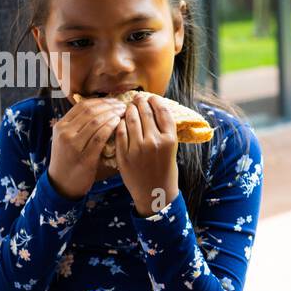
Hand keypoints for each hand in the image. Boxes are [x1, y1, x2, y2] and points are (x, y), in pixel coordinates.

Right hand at [47, 95, 126, 199]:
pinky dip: (110, 128)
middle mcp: (65, 133)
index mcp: (61, 126)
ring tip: (124, 113)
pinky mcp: (84, 158)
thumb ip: (78, 125)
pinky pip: (99, 138)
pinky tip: (119, 124)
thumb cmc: (69, 159)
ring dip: (112, 115)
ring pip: (95, 122)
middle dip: (109, 106)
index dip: (101, 101)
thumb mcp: (66, 139)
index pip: (82, 106)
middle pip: (90, 111)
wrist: (62, 183)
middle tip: (123, 105)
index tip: (114, 100)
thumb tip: (100, 108)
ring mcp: (73, 145)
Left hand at [115, 93, 179, 216]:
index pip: (162, 111)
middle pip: (145, 112)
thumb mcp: (171, 150)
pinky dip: (119, 123)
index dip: (155, 101)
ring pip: (130, 119)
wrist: (155, 193)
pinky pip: (120, 132)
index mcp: (170, 139)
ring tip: (128, 107)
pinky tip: (120, 121)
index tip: (151, 97)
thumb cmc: (165, 170)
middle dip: (140, 102)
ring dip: (128, 110)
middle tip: (137, 98)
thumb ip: (163, 131)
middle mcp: (155, 142)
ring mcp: (138, 148)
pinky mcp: (125, 155)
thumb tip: (154, 110)